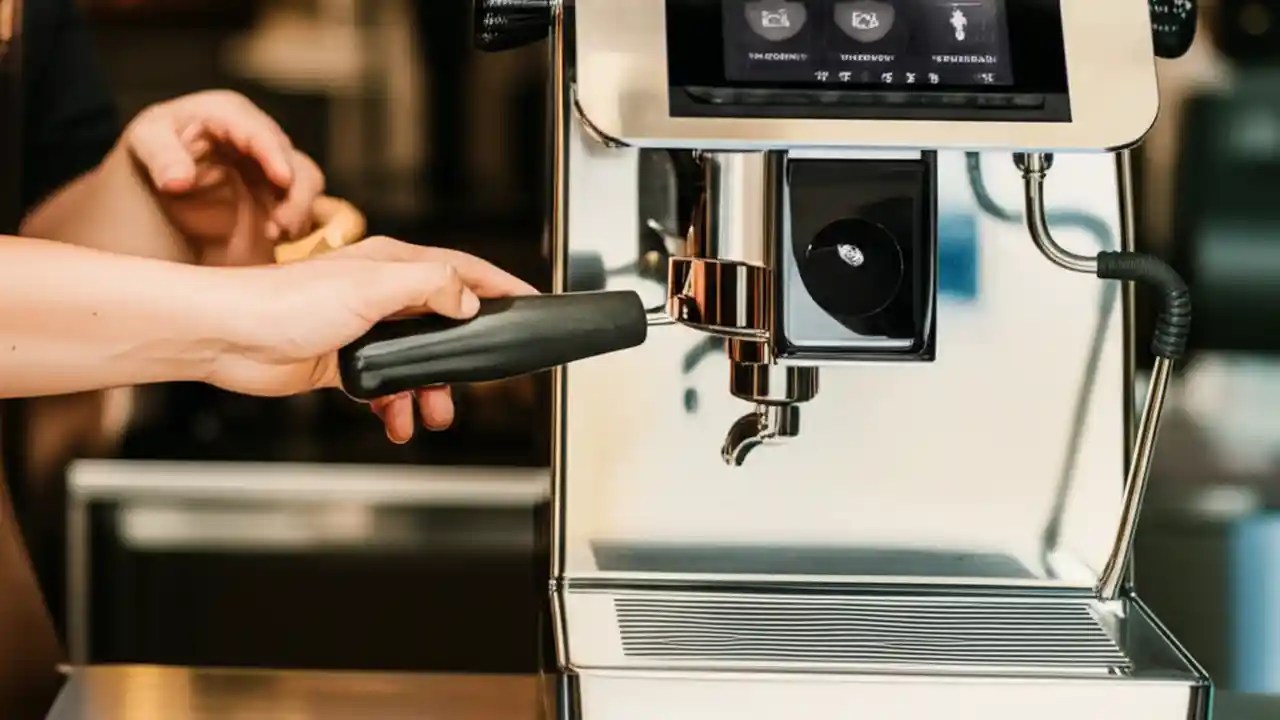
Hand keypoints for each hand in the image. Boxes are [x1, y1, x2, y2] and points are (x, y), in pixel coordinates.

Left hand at [122, 90, 323, 266]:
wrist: (163, 167)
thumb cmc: (157, 144)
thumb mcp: (146, 141)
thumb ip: (162, 157)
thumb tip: (177, 181)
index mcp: (229, 114)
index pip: (259, 133)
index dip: (274, 155)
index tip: (283, 180)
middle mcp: (260, 136)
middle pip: (293, 160)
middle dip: (293, 194)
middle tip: (277, 227)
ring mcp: (272, 165)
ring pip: (306, 183)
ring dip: (298, 210)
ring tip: (276, 234)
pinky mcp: (278, 191)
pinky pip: (300, 205)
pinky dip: (294, 221)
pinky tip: (274, 236)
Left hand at [209, 237, 537, 442]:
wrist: (227, 336)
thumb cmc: (282, 303)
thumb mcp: (370, 287)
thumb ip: (428, 288)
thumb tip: (467, 299)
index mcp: (392, 266)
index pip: (461, 271)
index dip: (498, 286)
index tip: (528, 302)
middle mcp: (380, 294)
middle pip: (444, 324)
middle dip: (464, 358)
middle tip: (479, 384)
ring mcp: (362, 329)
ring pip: (417, 362)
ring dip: (430, 391)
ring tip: (433, 414)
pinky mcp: (342, 362)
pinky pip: (386, 387)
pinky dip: (396, 406)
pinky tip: (395, 420)